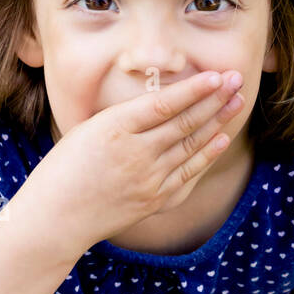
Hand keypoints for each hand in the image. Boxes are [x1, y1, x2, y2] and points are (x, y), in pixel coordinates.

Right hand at [27, 70, 244, 253]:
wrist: (56, 218)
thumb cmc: (64, 169)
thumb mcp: (87, 130)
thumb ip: (124, 118)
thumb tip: (161, 104)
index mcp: (114, 128)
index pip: (164, 104)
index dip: (194, 89)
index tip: (216, 75)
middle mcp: (136, 153)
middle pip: (185, 122)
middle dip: (215, 99)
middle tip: (237, 80)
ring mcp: (148, 179)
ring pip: (191, 145)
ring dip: (218, 122)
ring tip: (237, 102)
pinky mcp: (154, 200)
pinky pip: (188, 174)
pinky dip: (207, 155)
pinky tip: (222, 138)